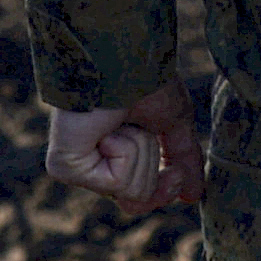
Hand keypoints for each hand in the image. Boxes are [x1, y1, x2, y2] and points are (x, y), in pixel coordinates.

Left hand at [43, 79, 203, 215]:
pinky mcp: (64, 166)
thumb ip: (184, 159)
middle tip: (143, 131)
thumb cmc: (147, 81)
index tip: (175, 173)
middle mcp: (93, 163)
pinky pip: (114, 183)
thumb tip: (195, 196)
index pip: (140, 198)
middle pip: (138, 198)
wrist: (128, 61)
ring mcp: (77, 166)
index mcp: (115, 155)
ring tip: (121, 120)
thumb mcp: (174, 122)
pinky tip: (107, 128)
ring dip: (140, 150)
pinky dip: (123, 151)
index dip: (163, 192)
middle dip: (153, 168)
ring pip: (131, 191)